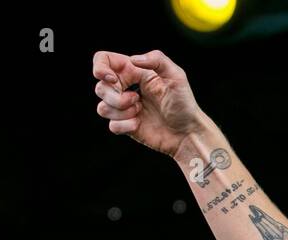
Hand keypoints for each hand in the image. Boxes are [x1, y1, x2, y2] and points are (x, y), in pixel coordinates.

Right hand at [91, 49, 206, 156]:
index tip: (112, 79)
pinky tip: (139, 124)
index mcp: (134, 71)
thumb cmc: (184, 103)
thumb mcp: (176, 76)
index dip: (100, 68)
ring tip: (140, 111)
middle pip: (99, 87)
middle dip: (114, 96)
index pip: (103, 60)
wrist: (188, 132)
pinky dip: (125, 125)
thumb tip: (133, 59)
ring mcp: (124, 108)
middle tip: (136, 99)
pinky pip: (112, 126)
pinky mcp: (126, 126)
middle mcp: (125, 88)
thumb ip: (157, 59)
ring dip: (120, 111)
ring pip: (102, 108)